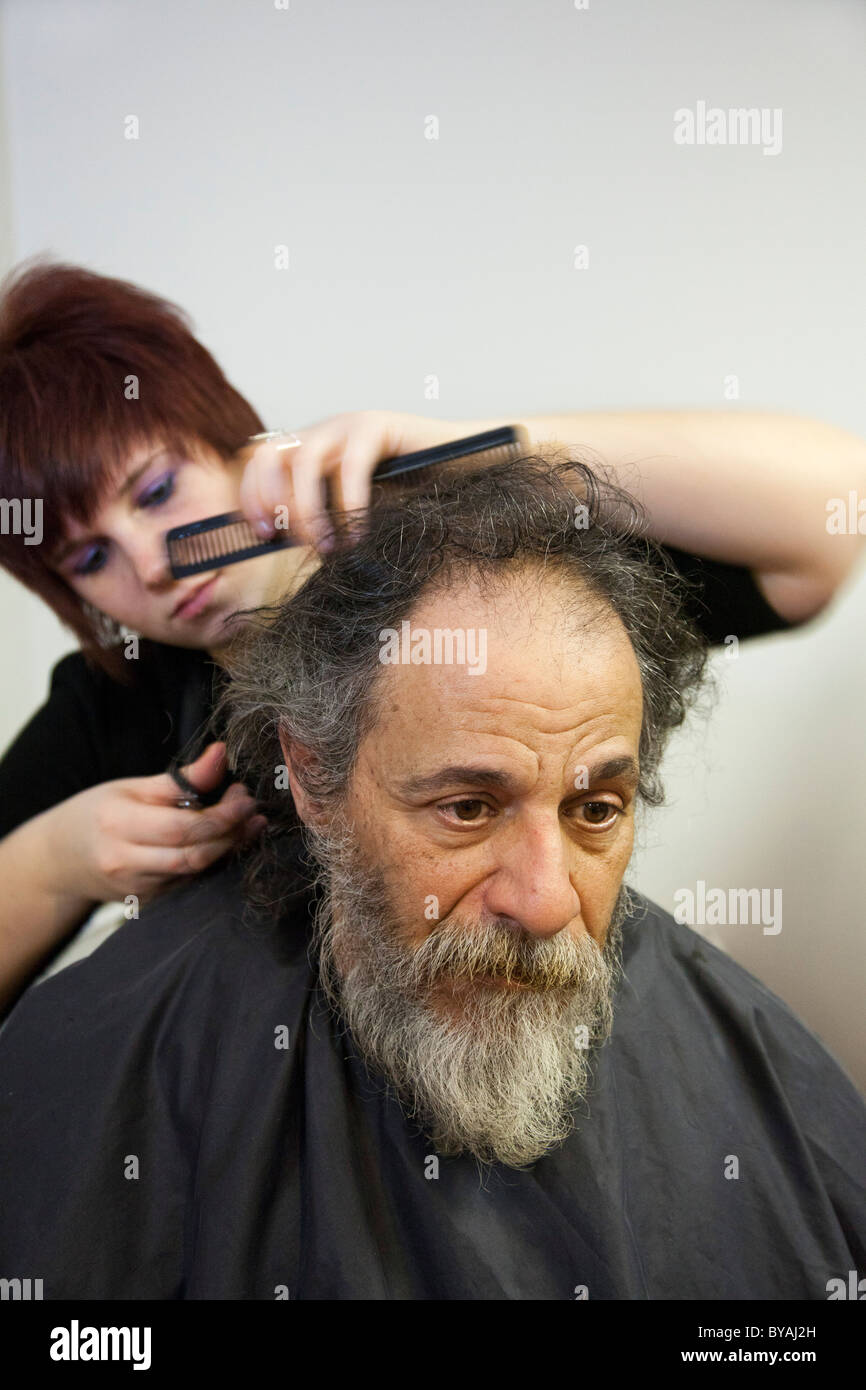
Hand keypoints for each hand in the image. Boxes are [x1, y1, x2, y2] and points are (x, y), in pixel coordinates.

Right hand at [46, 743, 265, 907]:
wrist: (62, 859)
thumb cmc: (98, 814)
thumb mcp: (132, 788)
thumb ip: (180, 778)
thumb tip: (221, 754)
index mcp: (117, 825)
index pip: (181, 827)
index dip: (221, 815)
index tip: (244, 796)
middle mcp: (125, 862)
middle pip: (193, 854)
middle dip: (231, 831)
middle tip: (250, 806)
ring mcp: (137, 887)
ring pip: (195, 872)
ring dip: (230, 847)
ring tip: (248, 822)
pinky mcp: (148, 901)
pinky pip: (190, 882)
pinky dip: (214, 861)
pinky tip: (229, 841)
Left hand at [237, 410, 463, 550]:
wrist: (467, 469)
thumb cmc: (413, 496)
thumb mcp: (354, 509)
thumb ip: (323, 517)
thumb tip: (284, 541)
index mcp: (311, 447)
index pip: (258, 462)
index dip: (252, 497)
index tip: (265, 534)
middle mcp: (323, 430)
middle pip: (269, 456)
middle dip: (272, 502)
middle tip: (292, 540)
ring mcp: (349, 424)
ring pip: (304, 463)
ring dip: (309, 511)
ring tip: (330, 546)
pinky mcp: (379, 425)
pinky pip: (350, 466)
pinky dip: (349, 505)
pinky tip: (360, 532)